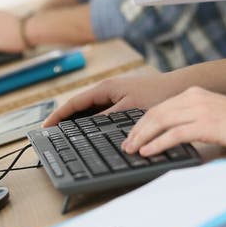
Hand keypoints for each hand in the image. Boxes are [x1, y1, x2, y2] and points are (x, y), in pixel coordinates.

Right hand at [43, 70, 179, 126]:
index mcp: (105, 88)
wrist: (179, 88)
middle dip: (65, 120)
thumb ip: (108, 120)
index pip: (75, 103)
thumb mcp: (129, 110)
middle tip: (51, 136)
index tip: (45, 128)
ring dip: (78, 123)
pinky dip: (93, 124)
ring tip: (66, 138)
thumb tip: (88, 131)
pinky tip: (92, 136)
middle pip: (80, 107)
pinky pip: (102, 114)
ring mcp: (116, 96)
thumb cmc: (156, 94)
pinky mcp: (124, 103)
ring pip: (91, 112)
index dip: (59, 116)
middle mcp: (108, 90)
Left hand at [122, 87, 225, 155]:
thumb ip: (194, 119)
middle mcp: (194, 97)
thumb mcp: (214, 115)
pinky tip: (148, 152)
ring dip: (142, 137)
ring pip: (160, 121)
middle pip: (156, 112)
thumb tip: (172, 135)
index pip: (160, 107)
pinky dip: (157, 143)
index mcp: (195, 93)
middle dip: (138, 129)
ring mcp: (200, 109)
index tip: (132, 135)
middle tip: (126, 144)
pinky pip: (174, 133)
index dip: (143, 122)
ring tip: (132, 150)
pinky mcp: (206, 124)